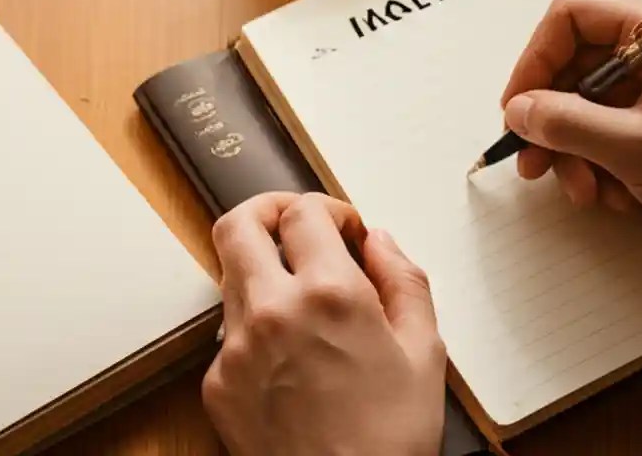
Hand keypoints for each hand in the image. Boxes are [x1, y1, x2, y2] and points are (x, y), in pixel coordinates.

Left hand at [202, 192, 445, 455]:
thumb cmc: (389, 440)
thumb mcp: (425, 353)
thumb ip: (403, 280)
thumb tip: (379, 242)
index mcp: (328, 294)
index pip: (303, 211)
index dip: (327, 210)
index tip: (344, 229)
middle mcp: (271, 311)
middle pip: (238, 223)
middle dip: (267, 211)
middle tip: (294, 224)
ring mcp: (235, 347)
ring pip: (230, 276)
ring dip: (261, 270)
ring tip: (300, 298)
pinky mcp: (216, 381)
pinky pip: (228, 333)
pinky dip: (255, 328)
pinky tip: (289, 356)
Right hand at [500, 0, 641, 294]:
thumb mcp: (631, 148)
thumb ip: (565, 122)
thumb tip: (516, 110)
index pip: (573, 16)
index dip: (536, 59)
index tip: (517, 108)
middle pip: (572, 65)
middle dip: (552, 120)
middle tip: (533, 163)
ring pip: (582, 103)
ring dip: (572, 151)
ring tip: (583, 191)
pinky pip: (602, 128)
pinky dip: (595, 162)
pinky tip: (611, 194)